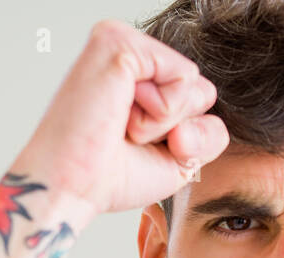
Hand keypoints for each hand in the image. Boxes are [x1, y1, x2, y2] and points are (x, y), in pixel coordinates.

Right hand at [11, 19, 228, 226]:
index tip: (137, 145)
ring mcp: (122, 41)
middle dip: (180, 128)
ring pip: (193, 84)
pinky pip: (183, 77)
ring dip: (167, 122)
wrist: (73, 188)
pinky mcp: (119, 42)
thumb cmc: (114, 176)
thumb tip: (205, 95)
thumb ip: (209, 132)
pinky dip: (163, 112)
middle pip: (202, 90)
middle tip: (128, 136)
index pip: (200, 99)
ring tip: (121, 126)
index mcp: (138, 75)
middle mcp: (129, 52)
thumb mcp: (180, 159)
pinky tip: (121, 115)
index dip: (185, 137)